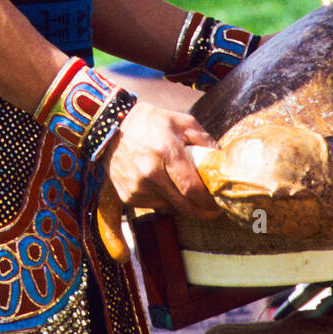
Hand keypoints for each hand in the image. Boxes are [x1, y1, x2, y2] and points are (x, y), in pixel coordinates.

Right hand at [100, 101, 221, 218]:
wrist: (111, 126)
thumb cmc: (151, 122)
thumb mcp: (182, 122)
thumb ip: (204, 140)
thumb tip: (221, 160)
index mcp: (166, 152)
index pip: (193, 189)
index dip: (209, 201)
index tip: (220, 204)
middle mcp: (150, 173)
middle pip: (184, 206)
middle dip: (202, 212)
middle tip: (213, 211)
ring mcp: (137, 187)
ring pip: (170, 207)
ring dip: (181, 203)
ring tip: (185, 191)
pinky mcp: (128, 196)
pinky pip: (154, 205)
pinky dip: (163, 199)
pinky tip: (164, 185)